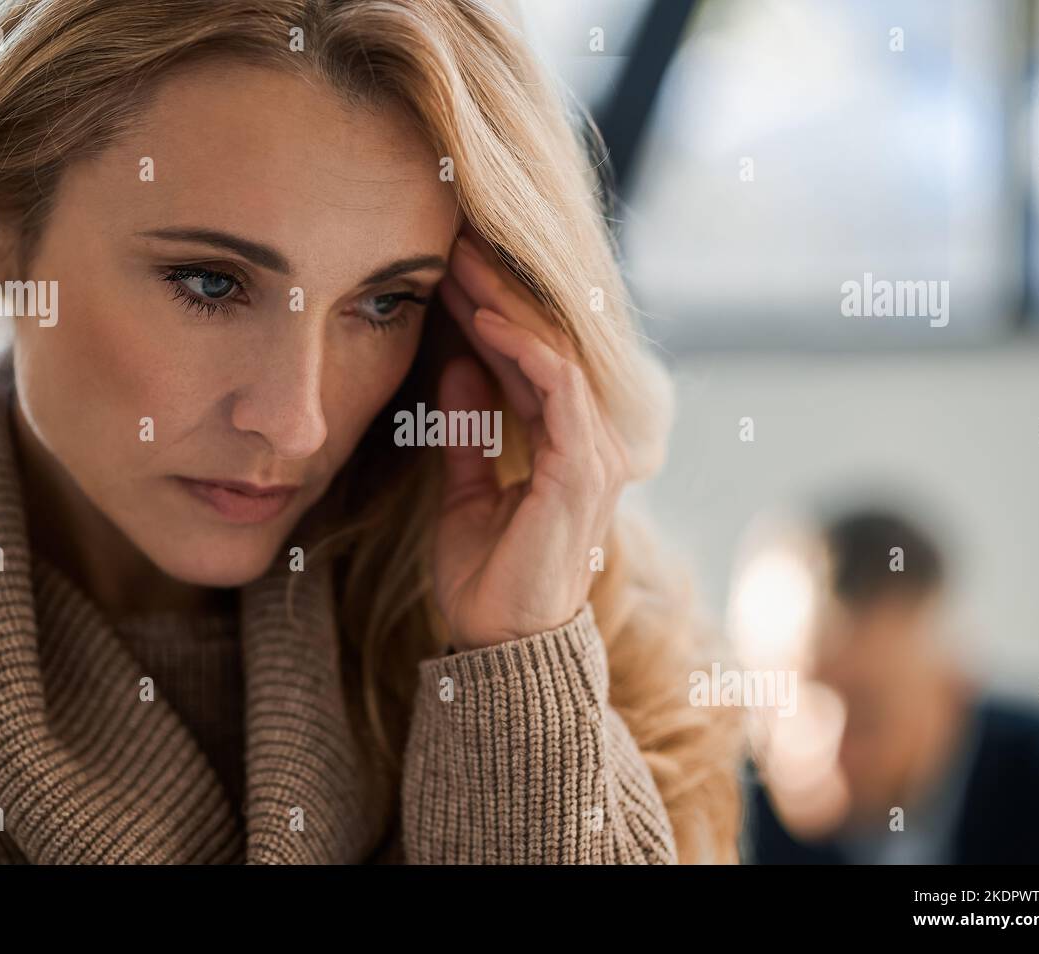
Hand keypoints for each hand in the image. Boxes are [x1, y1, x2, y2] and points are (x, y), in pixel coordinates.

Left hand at [431, 223, 629, 650]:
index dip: (488, 313)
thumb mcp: (464, 493)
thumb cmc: (487, 576)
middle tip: (454, 242)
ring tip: (464, 263)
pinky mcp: (583, 471)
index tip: (445, 272)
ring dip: (509, 306)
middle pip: (546, 345)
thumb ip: (467, 435)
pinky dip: (527, 350)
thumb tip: (457, 371)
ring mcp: (593, 454)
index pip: (528, 360)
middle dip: (499, 291)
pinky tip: (490, 318)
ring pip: (556, 355)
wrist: (502, 644)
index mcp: (562, 446)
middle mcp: (588, 442)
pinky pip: (561, 392)